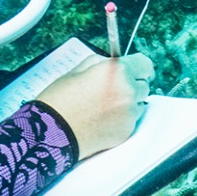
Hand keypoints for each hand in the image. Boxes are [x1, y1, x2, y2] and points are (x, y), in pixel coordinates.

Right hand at [35, 53, 154, 157]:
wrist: (51, 133)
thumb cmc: (60, 99)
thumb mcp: (77, 70)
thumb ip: (101, 63)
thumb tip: (114, 63)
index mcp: (118, 72)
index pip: (145, 64)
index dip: (137, 66)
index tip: (133, 70)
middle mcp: (129, 92)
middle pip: (143, 85)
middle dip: (131, 85)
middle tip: (111, 89)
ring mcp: (130, 114)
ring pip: (138, 104)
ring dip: (127, 103)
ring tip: (102, 106)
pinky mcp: (127, 131)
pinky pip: (131, 120)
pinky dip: (121, 119)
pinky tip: (101, 119)